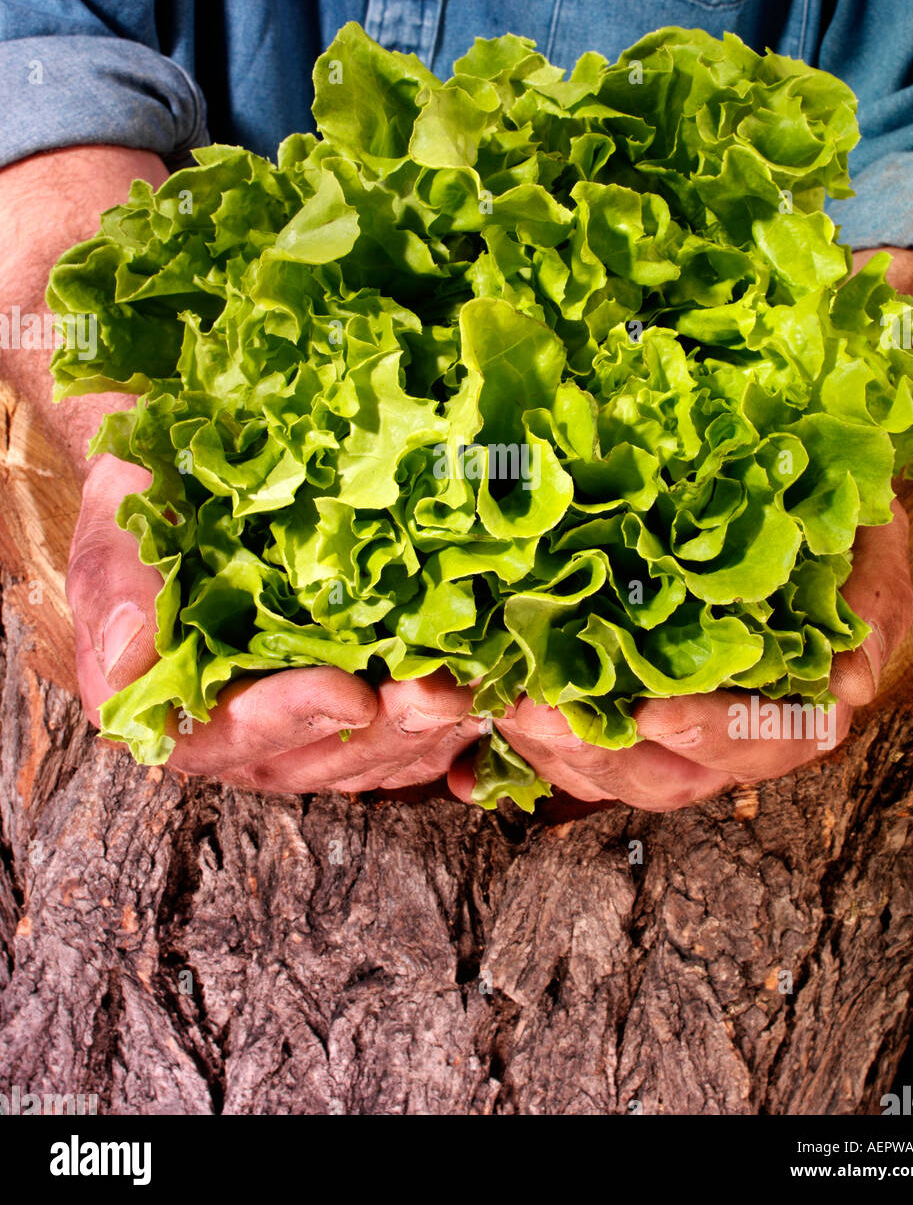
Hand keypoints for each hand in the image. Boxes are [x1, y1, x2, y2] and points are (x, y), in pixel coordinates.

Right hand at [67, 454, 482, 792]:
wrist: (203, 459)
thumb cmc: (155, 487)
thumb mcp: (122, 514)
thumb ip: (118, 582)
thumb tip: (129, 656)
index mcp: (162, 703)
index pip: (220, 739)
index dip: (286, 721)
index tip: (352, 693)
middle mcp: (228, 730)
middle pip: (304, 763)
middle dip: (379, 735)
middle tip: (440, 695)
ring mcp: (293, 724)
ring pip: (359, 762)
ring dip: (421, 736)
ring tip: (474, 693)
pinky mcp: (346, 705)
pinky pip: (395, 741)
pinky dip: (441, 727)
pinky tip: (484, 693)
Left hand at [447, 485, 912, 811]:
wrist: (789, 511)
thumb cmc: (833, 529)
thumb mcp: (869, 552)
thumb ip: (867, 614)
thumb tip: (850, 687)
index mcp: (787, 709)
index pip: (751, 741)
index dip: (705, 734)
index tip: (654, 712)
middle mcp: (716, 734)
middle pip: (657, 773)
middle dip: (593, 746)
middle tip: (532, 707)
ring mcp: (654, 725)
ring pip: (597, 766)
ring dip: (540, 747)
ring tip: (488, 703)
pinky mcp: (602, 705)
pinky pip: (554, 744)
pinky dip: (504, 756)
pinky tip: (455, 753)